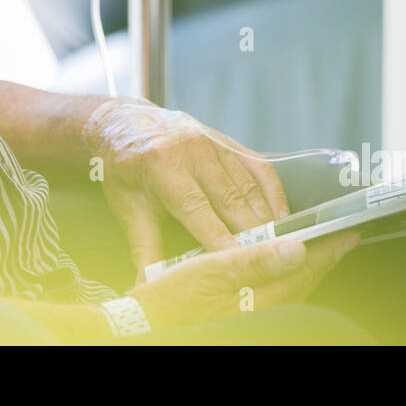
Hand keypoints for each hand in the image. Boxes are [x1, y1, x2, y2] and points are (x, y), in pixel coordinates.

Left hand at [81, 98, 289, 275]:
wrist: (125, 120)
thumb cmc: (123, 167)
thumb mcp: (127, 204)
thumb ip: (144, 245)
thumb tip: (148, 284)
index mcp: (162, 165)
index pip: (197, 208)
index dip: (219, 237)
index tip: (238, 261)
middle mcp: (192, 150)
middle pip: (229, 197)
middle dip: (251, 231)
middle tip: (269, 260)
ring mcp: (213, 142)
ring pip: (247, 184)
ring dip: (266, 215)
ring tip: (281, 244)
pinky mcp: (227, 141)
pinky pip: (258, 166)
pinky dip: (273, 191)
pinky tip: (282, 214)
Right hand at [126, 231, 358, 331]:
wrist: (146, 325)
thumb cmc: (171, 296)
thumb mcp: (209, 269)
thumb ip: (254, 260)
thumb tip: (296, 249)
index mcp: (260, 299)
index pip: (305, 269)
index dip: (328, 248)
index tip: (348, 231)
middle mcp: (264, 312)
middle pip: (304, 281)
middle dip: (324, 257)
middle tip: (343, 236)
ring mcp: (254, 317)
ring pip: (293, 289)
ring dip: (308, 267)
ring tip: (318, 248)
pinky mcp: (243, 317)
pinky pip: (278, 295)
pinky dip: (287, 277)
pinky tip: (282, 266)